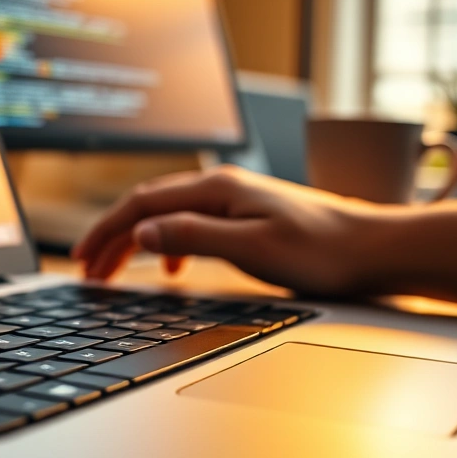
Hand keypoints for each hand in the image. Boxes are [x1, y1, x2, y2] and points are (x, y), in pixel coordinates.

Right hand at [71, 166, 377, 295]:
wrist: (374, 248)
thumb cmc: (324, 250)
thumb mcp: (253, 248)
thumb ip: (195, 237)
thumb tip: (144, 234)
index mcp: (218, 188)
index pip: (142, 205)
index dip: (106, 231)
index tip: (82, 256)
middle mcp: (222, 186)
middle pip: (148, 207)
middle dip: (112, 237)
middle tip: (88, 269)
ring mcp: (234, 198)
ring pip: (166, 215)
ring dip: (136, 242)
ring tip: (116, 271)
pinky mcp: (246, 214)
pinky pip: (191, 223)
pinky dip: (168, 245)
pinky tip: (172, 269)